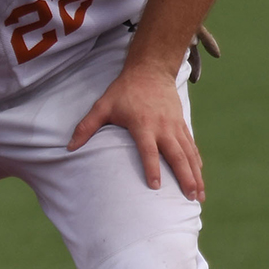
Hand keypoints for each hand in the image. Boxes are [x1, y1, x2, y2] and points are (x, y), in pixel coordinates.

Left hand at [66, 65, 203, 200]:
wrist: (151, 70)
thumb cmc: (124, 90)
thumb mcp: (103, 105)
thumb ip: (86, 127)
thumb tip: (69, 147)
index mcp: (143, 124)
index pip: (148, 150)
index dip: (152, 168)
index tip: (156, 187)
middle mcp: (163, 127)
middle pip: (176, 155)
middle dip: (185, 177)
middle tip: (191, 198)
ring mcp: (175, 126)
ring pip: (188, 153)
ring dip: (195, 175)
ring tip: (199, 196)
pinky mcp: (182, 124)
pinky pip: (191, 146)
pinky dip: (196, 162)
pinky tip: (199, 176)